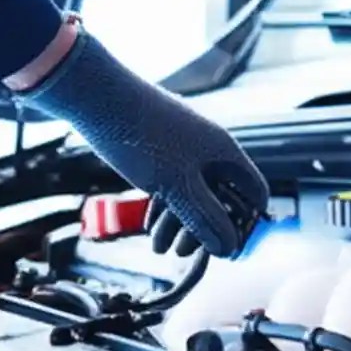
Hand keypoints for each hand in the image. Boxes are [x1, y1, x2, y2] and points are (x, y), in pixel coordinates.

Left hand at [17, 30, 267, 256]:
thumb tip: (229, 248)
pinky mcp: (160, 149)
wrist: (96, 97)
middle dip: (204, 229)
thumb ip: (206, 219)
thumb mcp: (177, 188)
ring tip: (159, 249)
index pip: (254, 194)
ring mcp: (184, 148)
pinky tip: (149, 228)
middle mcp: (210, 149)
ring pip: (193, 194)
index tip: (227, 248)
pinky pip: (172, 185)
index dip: (247, 224)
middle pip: (221, 199)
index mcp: (224, 153)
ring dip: (179, 224)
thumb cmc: (141, 136)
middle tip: (185, 253)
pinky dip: (164, 208)